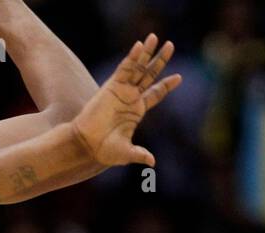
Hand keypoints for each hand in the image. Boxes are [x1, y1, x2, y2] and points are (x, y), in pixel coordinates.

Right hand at [69, 33, 180, 167]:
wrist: (86, 145)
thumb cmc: (103, 150)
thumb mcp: (126, 152)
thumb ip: (140, 154)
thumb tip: (152, 163)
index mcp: (136, 111)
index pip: (155, 94)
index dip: (166, 85)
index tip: (178, 77)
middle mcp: (130, 98)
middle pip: (149, 75)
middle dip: (160, 60)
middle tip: (171, 45)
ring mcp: (121, 90)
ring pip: (138, 68)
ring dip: (147, 53)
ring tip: (155, 37)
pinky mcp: (111, 86)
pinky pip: (124, 68)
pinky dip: (132, 57)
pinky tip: (140, 45)